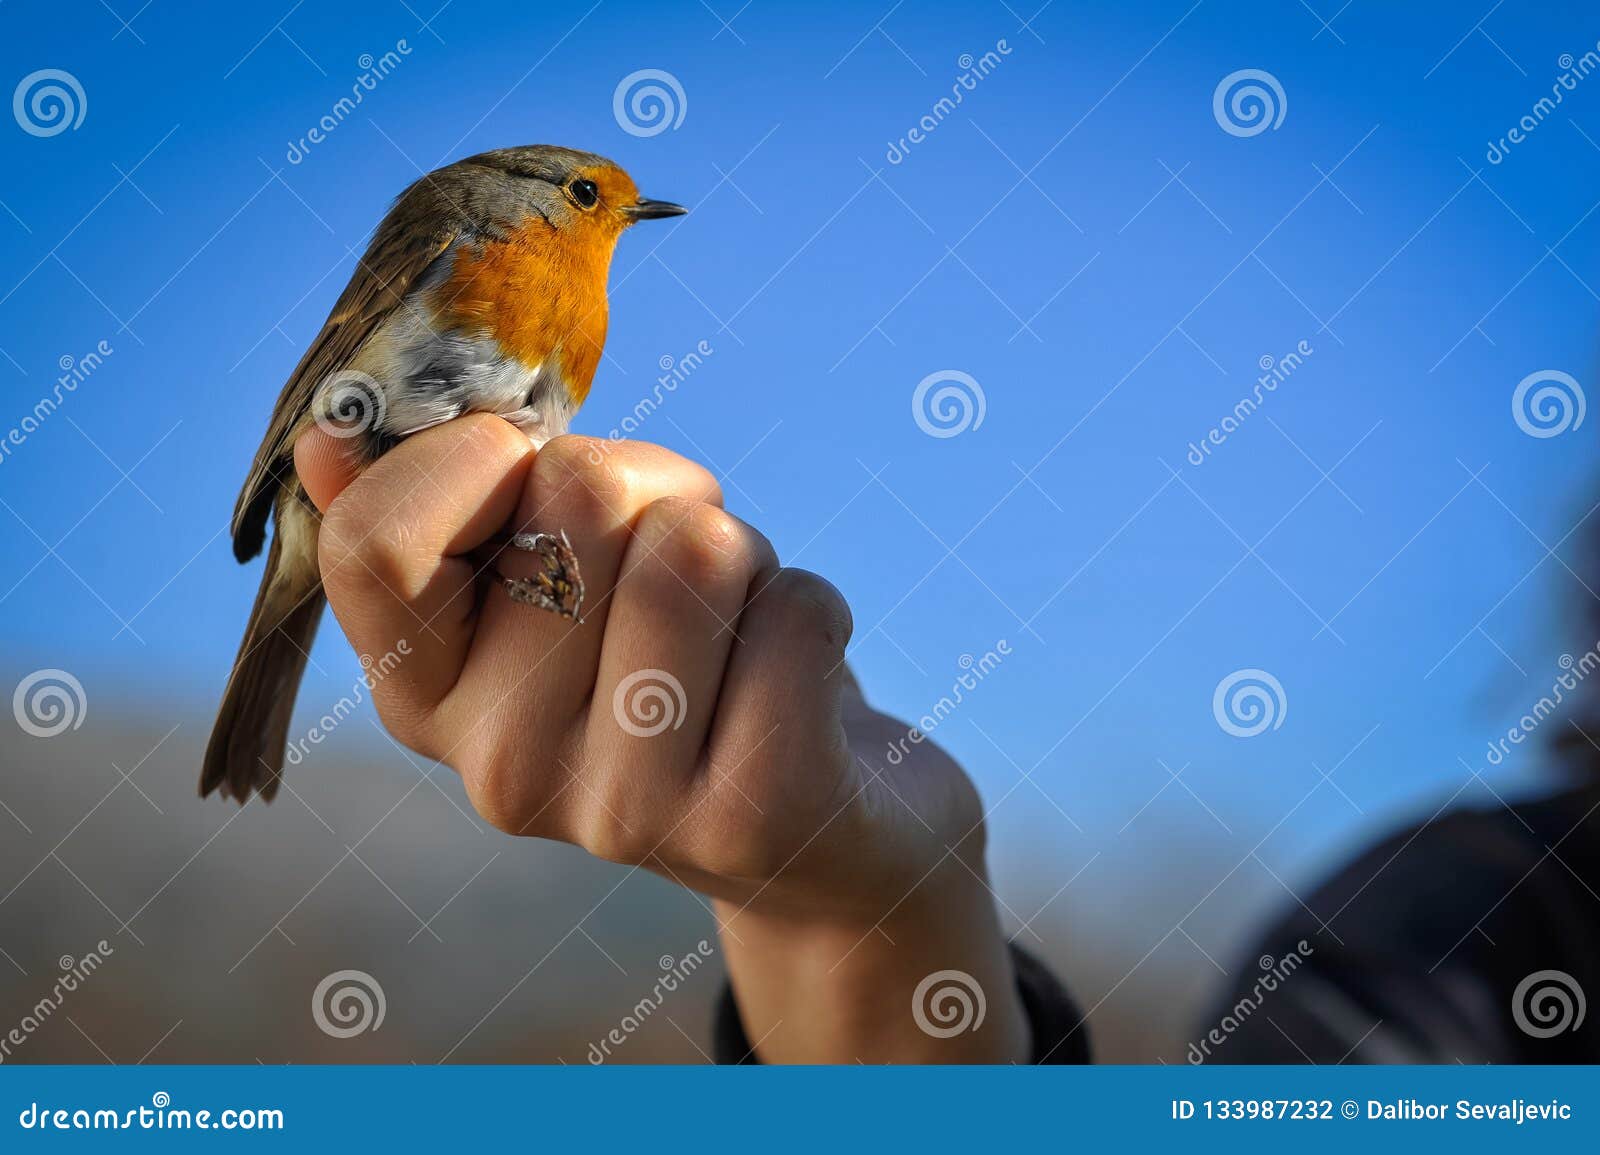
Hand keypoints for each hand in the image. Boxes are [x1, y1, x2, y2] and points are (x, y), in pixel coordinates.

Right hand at [297, 415, 1029, 1061]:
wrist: (807, 826)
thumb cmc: (664, 656)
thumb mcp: (545, 578)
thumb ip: (440, 508)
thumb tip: (327, 436)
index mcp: (421, 695)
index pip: (373, 538)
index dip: (476, 455)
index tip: (537, 470)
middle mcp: (497, 770)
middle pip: (578, 495)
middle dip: (656, 493)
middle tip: (674, 575)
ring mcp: (616, 811)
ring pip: (697, 545)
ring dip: (739, 552)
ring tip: (729, 628)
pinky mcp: (745, 820)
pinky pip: (796, 611)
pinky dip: (808, 607)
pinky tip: (788, 683)